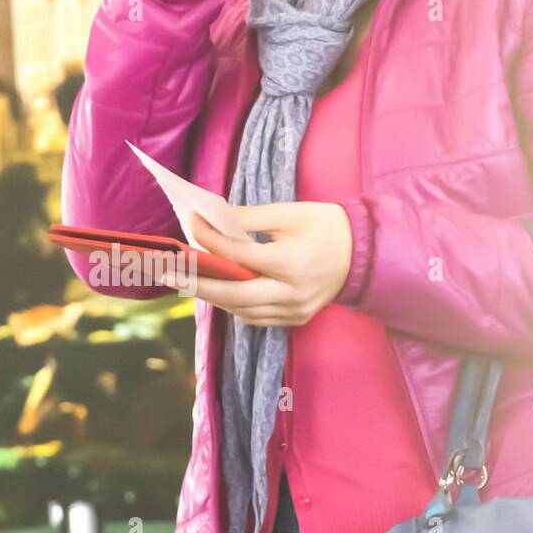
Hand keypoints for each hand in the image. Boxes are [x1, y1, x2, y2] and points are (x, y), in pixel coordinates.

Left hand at [189, 203, 353, 326]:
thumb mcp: (290, 214)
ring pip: (242, 310)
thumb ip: (247, 219)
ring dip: (213, 297)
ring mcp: (295, 310)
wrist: (365, 254)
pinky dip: (236, 306)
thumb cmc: (328, 227)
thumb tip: (210, 220)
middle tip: (167, 271)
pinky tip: (220, 293)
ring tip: (187, 281)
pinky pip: (257, 318)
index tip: (190, 223)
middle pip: (232, 293)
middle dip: (197, 282)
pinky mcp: (297, 318)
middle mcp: (291, 292)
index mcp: (290, 262)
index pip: (237, 255)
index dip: (209, 239)